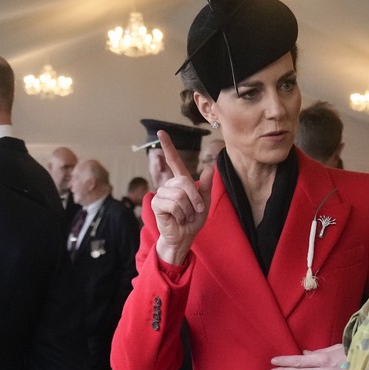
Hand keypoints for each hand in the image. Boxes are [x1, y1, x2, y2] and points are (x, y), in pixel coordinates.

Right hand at [149, 129, 213, 265]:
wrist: (184, 237)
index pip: (174, 161)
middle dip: (195, 199)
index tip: (161, 132)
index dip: (168, 147)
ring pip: (179, 195)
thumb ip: (206, 186)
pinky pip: (173, 204)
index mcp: (180, 182)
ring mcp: (161, 194)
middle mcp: (169, 185)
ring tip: (185, 217)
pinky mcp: (157, 204)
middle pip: (185, 182)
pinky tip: (177, 220)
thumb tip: (211, 167)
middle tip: (196, 212)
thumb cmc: (193, 221)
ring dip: (188, 210)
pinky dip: (180, 214)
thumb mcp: (204, 203)